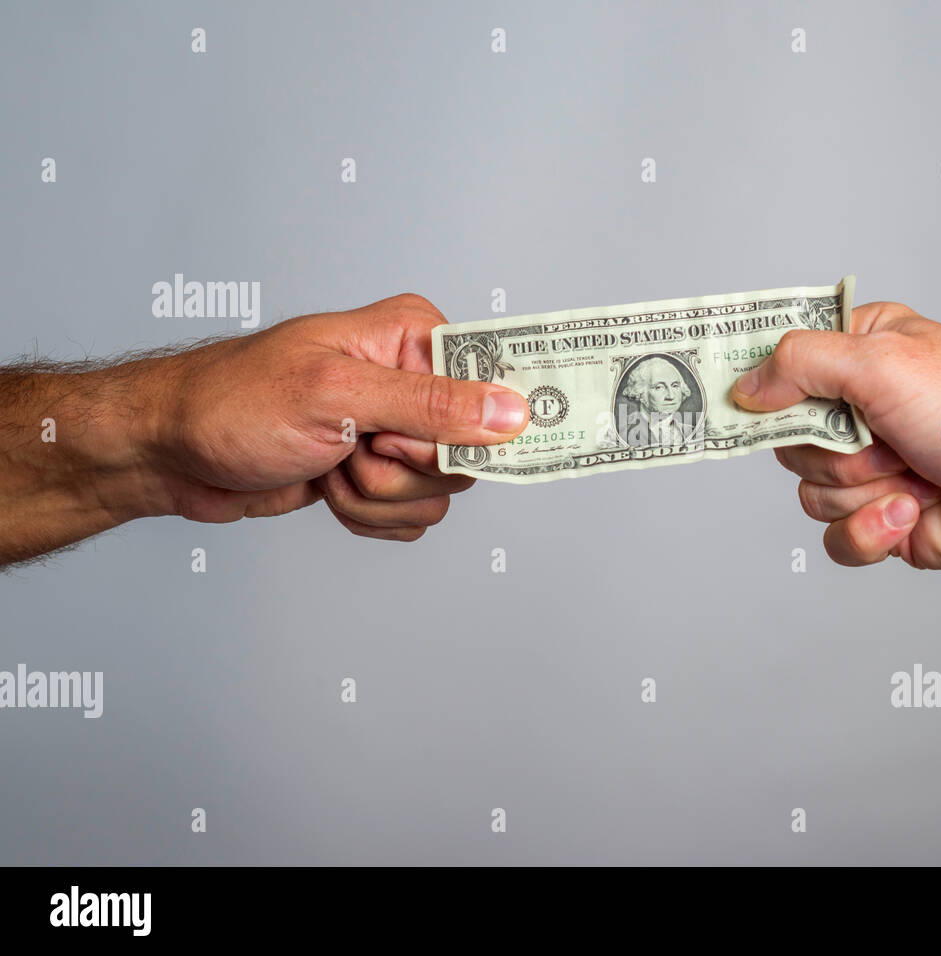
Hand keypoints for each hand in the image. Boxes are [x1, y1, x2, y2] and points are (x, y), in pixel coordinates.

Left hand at [132, 293, 529, 540]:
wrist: (171, 452)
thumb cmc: (233, 403)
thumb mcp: (337, 397)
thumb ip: (431, 405)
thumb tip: (512, 412)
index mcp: (414, 338)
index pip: (494, 390)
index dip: (455, 431)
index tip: (400, 437)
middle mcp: (415, 381)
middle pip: (468, 455)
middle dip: (400, 471)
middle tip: (348, 448)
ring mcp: (398, 431)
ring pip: (439, 495)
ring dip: (375, 496)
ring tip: (328, 466)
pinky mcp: (382, 473)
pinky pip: (412, 517)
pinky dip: (367, 516)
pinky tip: (327, 488)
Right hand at [730, 301, 940, 570]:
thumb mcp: (879, 360)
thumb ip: (799, 363)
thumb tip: (745, 390)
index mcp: (862, 352)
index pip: (782, 363)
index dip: (763, 386)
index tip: (740, 401)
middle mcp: (863, 409)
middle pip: (787, 440)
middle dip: (834, 451)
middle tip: (883, 439)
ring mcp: (874, 467)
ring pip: (808, 493)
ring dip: (861, 492)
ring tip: (914, 477)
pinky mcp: (885, 520)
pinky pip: (836, 538)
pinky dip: (872, 532)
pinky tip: (914, 513)